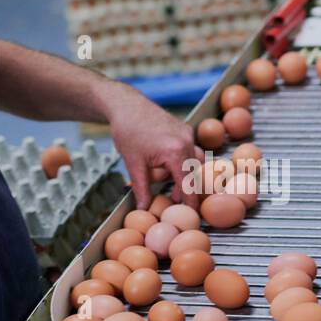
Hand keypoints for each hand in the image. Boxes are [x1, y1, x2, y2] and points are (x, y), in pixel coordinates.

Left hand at [108, 87, 196, 208]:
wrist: (126, 106)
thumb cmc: (127, 131)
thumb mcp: (134, 164)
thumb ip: (142, 189)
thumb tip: (144, 209)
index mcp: (175, 152)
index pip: (188, 183)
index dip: (190, 201)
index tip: (194, 215)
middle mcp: (186, 141)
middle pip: (193, 174)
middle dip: (182, 187)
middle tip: (171, 198)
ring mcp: (188, 134)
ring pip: (192, 162)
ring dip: (180, 173)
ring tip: (160, 176)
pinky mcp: (185, 130)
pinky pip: (188, 151)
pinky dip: (178, 160)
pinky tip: (161, 161)